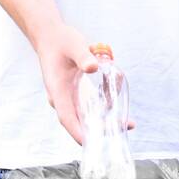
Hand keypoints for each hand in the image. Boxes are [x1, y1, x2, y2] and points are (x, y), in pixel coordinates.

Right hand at [36, 24, 135, 146]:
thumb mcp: (74, 45)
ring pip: (86, 115)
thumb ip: (83, 56)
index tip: (91, 142)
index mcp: (58, 91)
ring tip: (127, 120)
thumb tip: (94, 67)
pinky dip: (103, 105)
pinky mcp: (75, 92)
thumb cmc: (60, 41)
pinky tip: (117, 99)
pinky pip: (89, 105)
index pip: (66, 118)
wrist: (50, 36)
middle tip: (125, 126)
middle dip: (101, 128)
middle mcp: (62, 98)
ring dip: (105, 118)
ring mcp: (68, 97)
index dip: (78, 132)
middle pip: (80, 121)